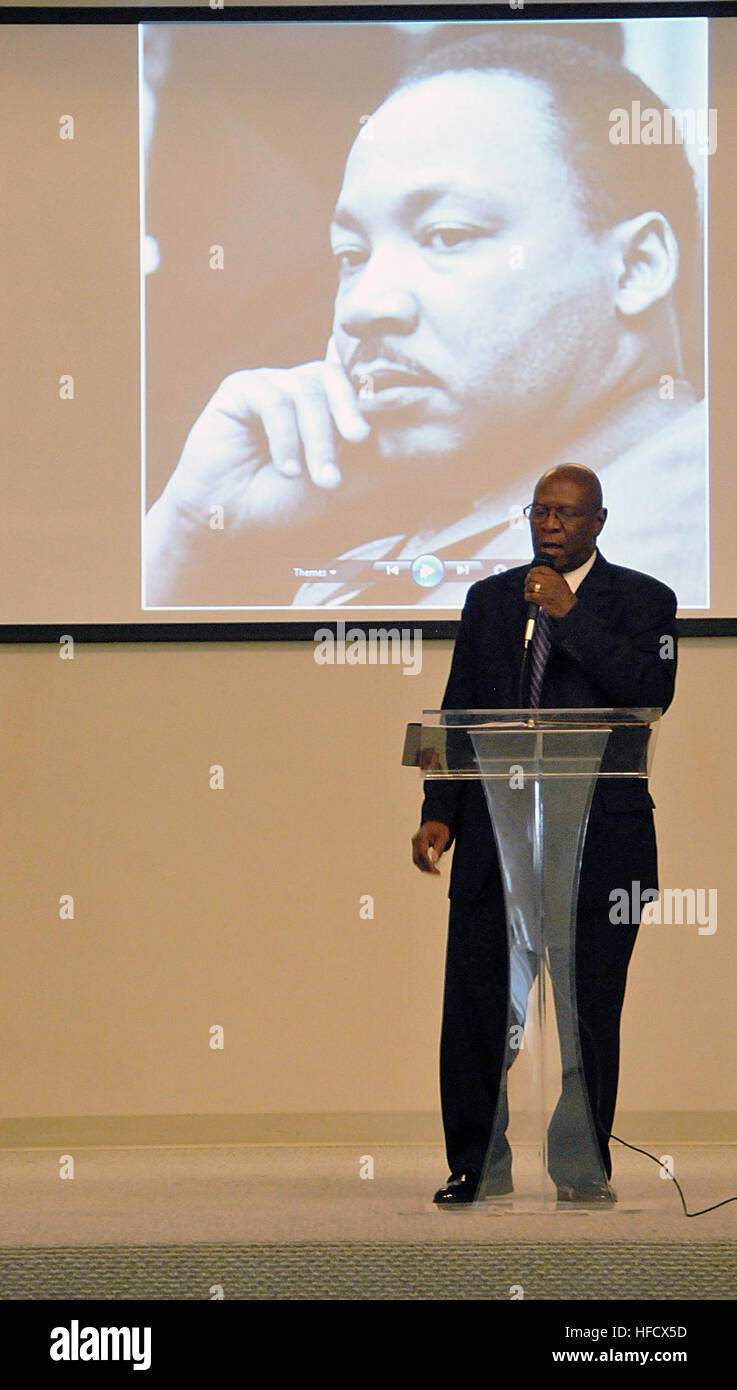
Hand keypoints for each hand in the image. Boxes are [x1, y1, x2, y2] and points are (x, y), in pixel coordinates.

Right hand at [145, 340, 370, 576]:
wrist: (231, 520)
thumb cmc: (282, 502)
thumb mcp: (341, 479)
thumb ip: (372, 452)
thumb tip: (423, 433)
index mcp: (320, 403)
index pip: (352, 380)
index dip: (369, 393)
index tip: (382, 424)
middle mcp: (295, 387)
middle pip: (333, 377)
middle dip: (349, 412)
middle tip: (360, 441)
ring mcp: (268, 384)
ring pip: (306, 391)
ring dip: (317, 438)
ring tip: (318, 477)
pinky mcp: (239, 389)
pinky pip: (273, 400)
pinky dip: (284, 438)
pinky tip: (285, 468)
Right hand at [412, 821, 449, 874]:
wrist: (435, 822)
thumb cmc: (441, 829)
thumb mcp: (443, 837)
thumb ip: (438, 848)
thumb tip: (434, 861)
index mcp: (421, 837)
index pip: (422, 853)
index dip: (428, 863)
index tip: (436, 871)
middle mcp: (415, 841)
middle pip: (416, 858)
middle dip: (426, 868)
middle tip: (437, 873)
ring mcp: (414, 844)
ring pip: (415, 860)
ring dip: (424, 868)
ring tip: (435, 872)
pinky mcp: (415, 847)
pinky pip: (417, 858)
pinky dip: (423, 864)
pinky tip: (432, 868)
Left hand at [524, 565, 576, 618]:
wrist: (569, 608)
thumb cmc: (565, 597)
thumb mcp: (560, 581)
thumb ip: (550, 576)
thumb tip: (536, 574)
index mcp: (555, 577)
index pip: (540, 568)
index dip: (533, 571)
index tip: (531, 574)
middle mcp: (551, 582)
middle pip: (533, 576)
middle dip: (528, 580)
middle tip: (527, 583)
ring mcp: (547, 591)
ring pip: (530, 585)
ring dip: (527, 588)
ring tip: (529, 591)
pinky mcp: (543, 600)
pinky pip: (530, 596)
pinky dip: (528, 596)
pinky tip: (530, 598)